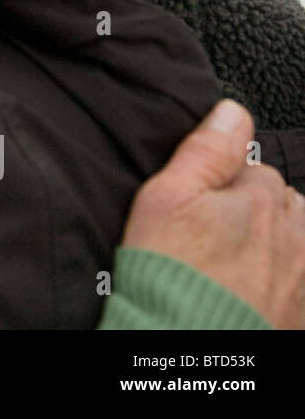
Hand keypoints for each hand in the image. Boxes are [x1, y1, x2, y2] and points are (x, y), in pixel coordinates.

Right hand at [120, 99, 304, 328]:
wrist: (186, 344)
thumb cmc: (171, 274)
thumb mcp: (167, 197)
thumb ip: (204, 151)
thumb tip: (231, 112)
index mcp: (264, 197)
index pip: (251, 169)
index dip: (218, 184)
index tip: (196, 205)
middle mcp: (295, 233)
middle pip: (279, 204)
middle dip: (253, 212)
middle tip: (209, 235)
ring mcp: (303, 275)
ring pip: (293, 241)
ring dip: (271, 245)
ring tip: (227, 263)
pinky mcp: (301, 310)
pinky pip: (296, 280)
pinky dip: (278, 280)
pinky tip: (244, 288)